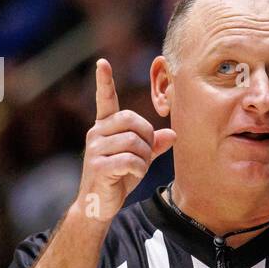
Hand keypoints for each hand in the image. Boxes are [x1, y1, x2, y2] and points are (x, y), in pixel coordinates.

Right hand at [77, 59, 176, 222]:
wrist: (98, 204)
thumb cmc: (118, 178)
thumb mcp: (139, 159)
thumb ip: (154, 145)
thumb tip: (173, 134)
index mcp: (105, 128)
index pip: (105, 100)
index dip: (105, 82)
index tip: (103, 63)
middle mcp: (97, 133)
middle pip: (133, 121)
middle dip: (146, 137)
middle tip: (144, 154)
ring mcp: (95, 149)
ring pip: (134, 142)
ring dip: (143, 157)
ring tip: (135, 168)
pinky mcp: (98, 166)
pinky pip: (131, 160)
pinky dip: (139, 169)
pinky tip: (132, 175)